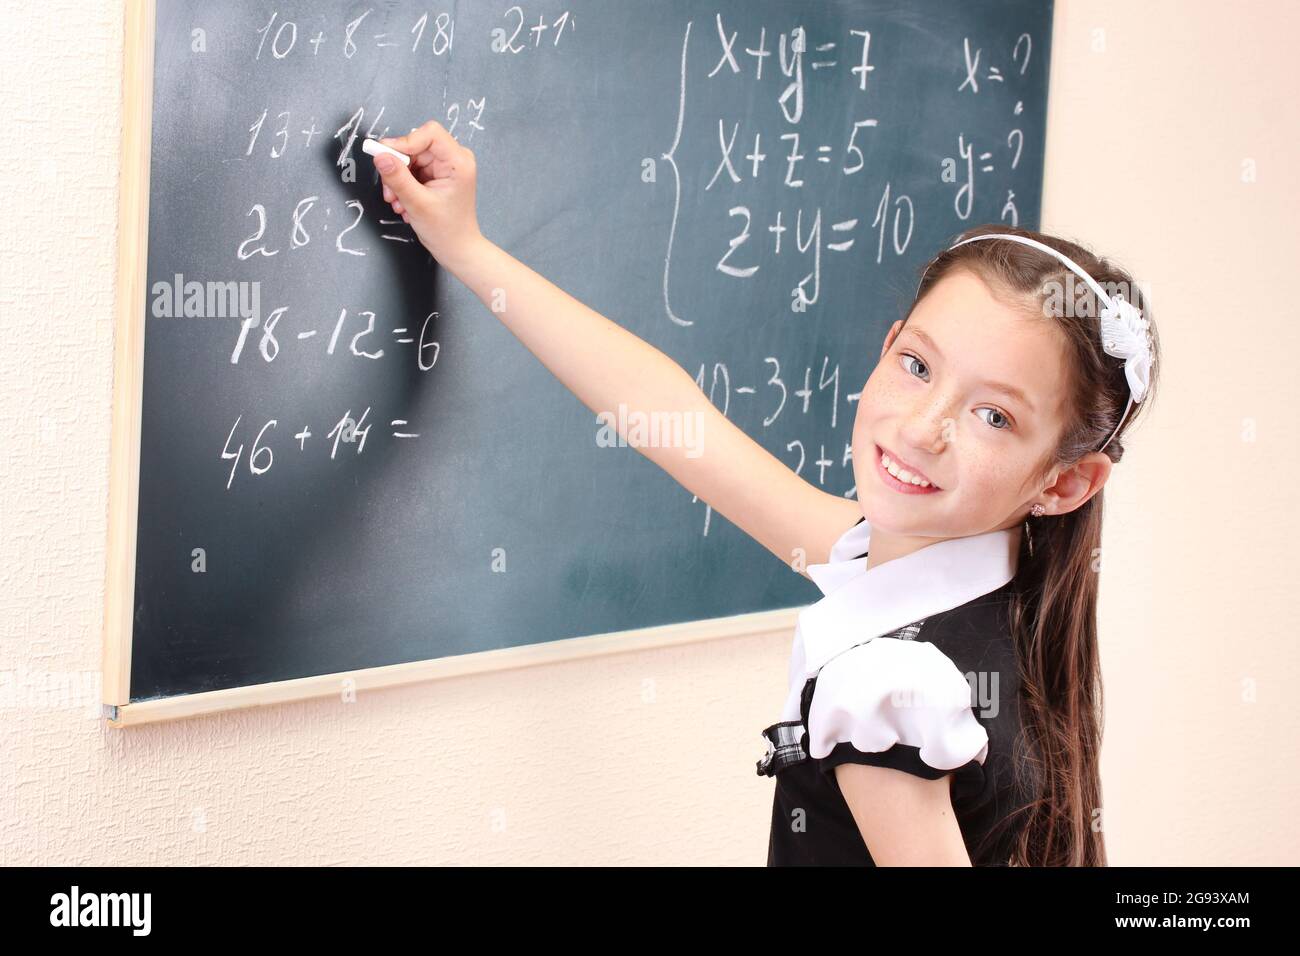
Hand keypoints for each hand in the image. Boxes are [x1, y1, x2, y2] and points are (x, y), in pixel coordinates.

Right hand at [373, 120, 482, 267]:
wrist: (457, 249)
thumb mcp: (417, 204)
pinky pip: (411, 169)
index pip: (430, 133)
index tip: (385, 156)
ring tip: (399, 203)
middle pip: (415, 145)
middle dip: (398, 167)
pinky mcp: (436, 174)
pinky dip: (402, 185)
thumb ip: (397, 178)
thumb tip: (380, 156)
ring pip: (410, 158)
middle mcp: (454, 159)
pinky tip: (404, 203)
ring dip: (398, 180)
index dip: (404, 142)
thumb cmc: (446, 231)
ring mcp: (445, 166)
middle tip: (390, 191)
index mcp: (459, 161)